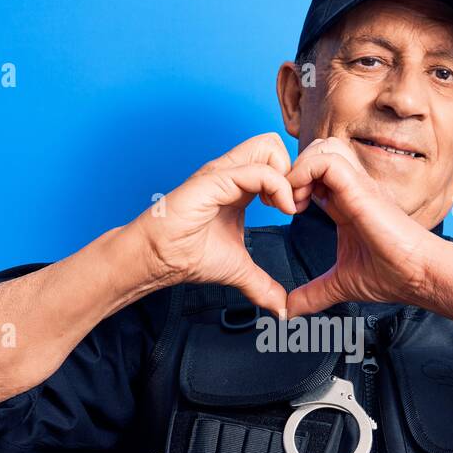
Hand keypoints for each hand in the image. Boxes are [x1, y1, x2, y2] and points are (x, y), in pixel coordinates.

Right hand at [132, 132, 295, 313]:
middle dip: (293, 171)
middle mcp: (231, 173)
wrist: (158, 258)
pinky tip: (280, 211)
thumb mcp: (238, 270)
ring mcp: (222, 174)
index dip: (292, 182)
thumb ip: (261, 284)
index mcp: (239, 186)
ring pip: (268, 146)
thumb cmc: (187, 255)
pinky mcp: (214, 181)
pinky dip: (277, 187)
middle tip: (292, 204)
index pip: (274, 161)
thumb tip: (280, 308)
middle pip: (273, 143)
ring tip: (286, 207)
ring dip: (287, 177)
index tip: (294, 211)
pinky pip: (256, 171)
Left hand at [283, 137, 442, 317]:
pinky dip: (303, 174)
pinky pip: (324, 161)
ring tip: (292, 202)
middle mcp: (352, 189)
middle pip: (316, 151)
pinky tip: (300, 204)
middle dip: (292, 172)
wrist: (419, 275)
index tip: (284, 212)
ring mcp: (357, 185)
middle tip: (283, 203)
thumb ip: (313, 294)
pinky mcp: (359, 188)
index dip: (293, 186)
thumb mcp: (340, 284)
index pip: (315, 175)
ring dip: (298, 170)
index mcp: (347, 204)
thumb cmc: (393, 275)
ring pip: (321, 148)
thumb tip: (289, 311)